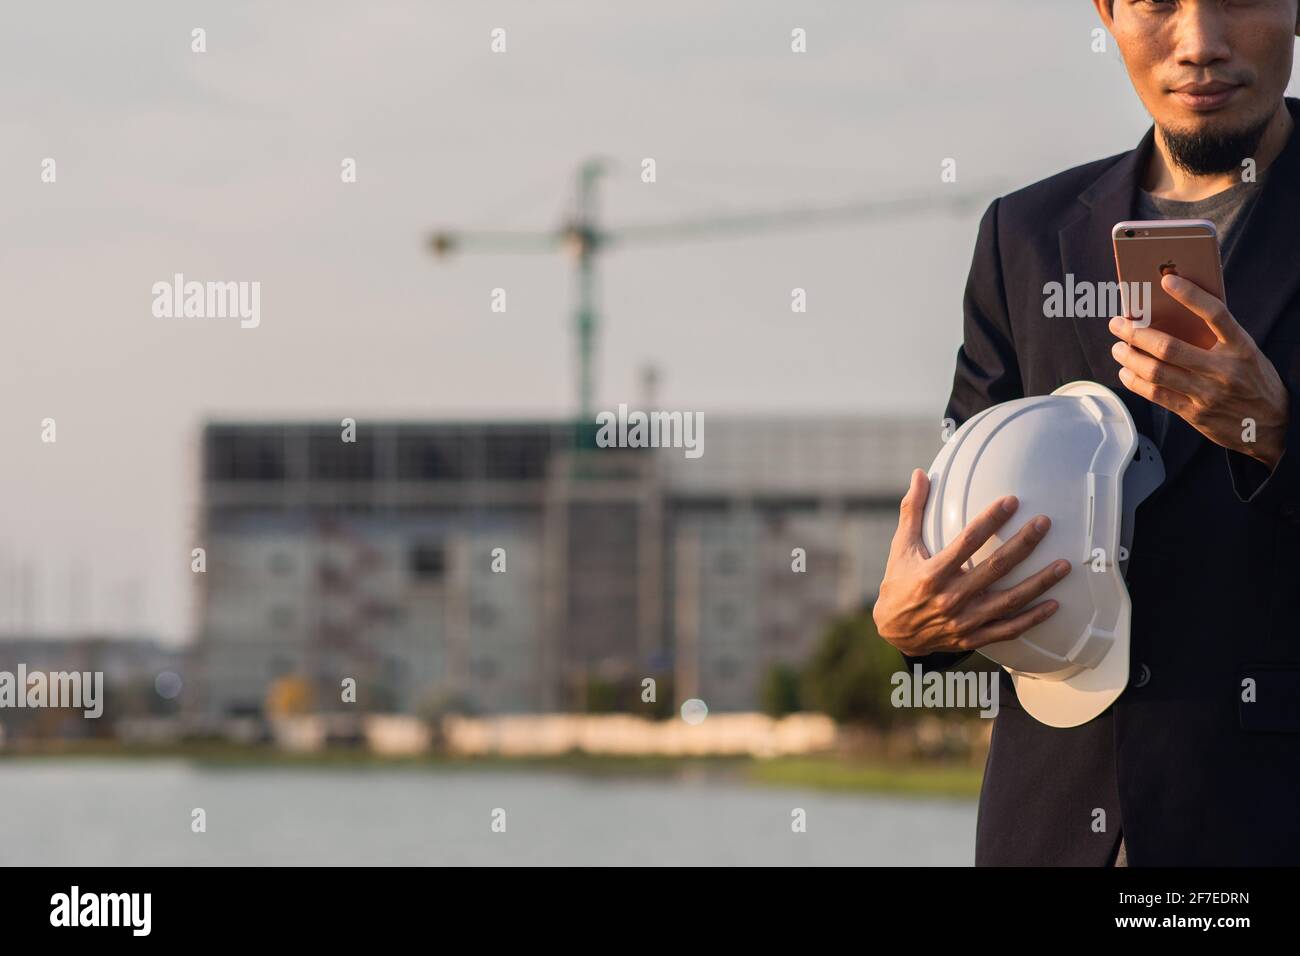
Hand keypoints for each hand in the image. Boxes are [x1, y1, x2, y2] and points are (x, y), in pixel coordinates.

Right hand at [872, 469, 1070, 656]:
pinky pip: (1008, 629)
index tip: (1011, 501)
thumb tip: (920, 474)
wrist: (895, 632)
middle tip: (1043, 524)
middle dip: (1022, 544)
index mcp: (933, 573)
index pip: (967, 542)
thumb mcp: (901, 546)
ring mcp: (964, 620)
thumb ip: (912, 511)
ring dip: (1038, 583)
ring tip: (1063, 565)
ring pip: (1009, 601)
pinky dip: (1032, 618)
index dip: (990, 520)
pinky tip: (1053, 605)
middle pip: (995, 568)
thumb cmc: (899, 583)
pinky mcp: (973, 637)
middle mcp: (950, 597)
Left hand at [1110, 273, 1288, 468]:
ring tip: (1118, 348)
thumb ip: (1217, 338)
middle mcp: (1224, 369)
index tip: (1167, 280)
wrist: (1272, 425)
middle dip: (1136, 334)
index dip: (1191, 295)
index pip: (1215, 314)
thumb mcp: (1245, 353)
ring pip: (1156, 372)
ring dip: (1129, 358)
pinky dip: (1135, 381)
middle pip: (1169, 348)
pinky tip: (1126, 372)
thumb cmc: (1253, 380)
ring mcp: (1208, 393)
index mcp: (1241, 347)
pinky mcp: (1194, 413)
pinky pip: (1156, 395)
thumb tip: (1172, 316)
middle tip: (1118, 324)